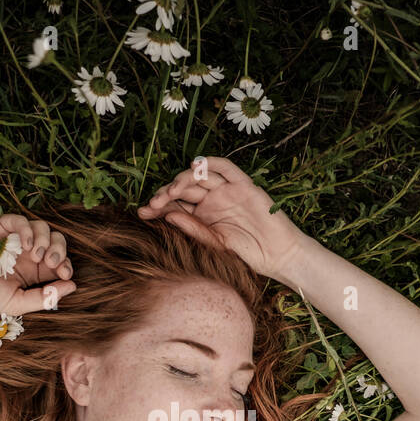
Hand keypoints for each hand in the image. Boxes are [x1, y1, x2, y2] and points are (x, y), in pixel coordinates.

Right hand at [0, 214, 75, 315]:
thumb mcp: (17, 303)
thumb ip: (45, 297)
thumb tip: (73, 286)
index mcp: (32, 271)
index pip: (58, 261)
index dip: (66, 264)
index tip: (64, 274)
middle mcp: (24, 253)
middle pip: (54, 241)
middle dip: (60, 250)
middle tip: (51, 263)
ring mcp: (12, 238)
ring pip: (41, 227)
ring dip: (45, 240)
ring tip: (36, 255)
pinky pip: (20, 220)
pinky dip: (28, 229)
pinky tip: (27, 245)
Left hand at [136, 156, 307, 281]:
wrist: (277, 256)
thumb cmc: (247, 254)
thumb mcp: (214, 244)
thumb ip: (193, 228)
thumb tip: (167, 215)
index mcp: (202, 216)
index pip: (175, 205)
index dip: (158, 206)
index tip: (142, 214)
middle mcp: (212, 201)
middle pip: (183, 189)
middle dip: (164, 195)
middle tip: (151, 205)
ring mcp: (227, 191)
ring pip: (199, 177)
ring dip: (181, 180)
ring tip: (168, 194)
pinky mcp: (243, 185)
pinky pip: (225, 168)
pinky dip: (210, 164)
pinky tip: (193, 169)